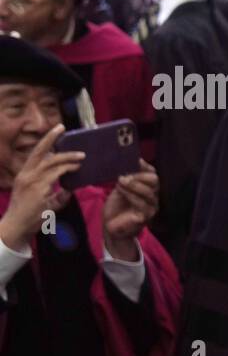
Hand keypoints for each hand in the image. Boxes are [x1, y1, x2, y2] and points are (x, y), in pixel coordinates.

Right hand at [0, 125, 82, 249]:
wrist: (17, 227)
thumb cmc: (29, 216)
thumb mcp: (45, 202)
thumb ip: (58, 194)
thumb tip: (71, 189)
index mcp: (25, 175)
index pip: (36, 155)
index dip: (45, 143)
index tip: (56, 133)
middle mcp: (26, 174)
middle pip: (40, 151)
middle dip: (50, 138)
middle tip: (62, 127)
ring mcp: (31, 180)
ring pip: (51, 162)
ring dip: (68, 157)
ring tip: (81, 156)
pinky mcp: (38, 188)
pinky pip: (55, 174)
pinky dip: (67, 169)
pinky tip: (76, 168)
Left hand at [102, 160, 157, 259]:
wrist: (111, 227)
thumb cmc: (116, 207)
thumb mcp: (120, 189)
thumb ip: (127, 178)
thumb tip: (127, 163)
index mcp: (148, 189)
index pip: (153, 175)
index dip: (146, 167)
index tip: (135, 161)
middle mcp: (153, 197)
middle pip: (154, 181)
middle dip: (139, 176)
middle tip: (123, 176)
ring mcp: (151, 208)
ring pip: (147, 191)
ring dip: (132, 184)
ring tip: (120, 181)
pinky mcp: (145, 217)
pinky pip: (141, 203)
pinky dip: (130, 194)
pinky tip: (120, 190)